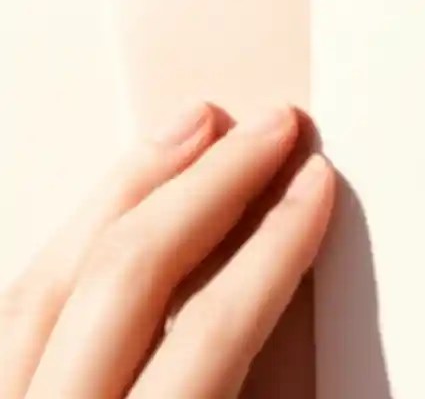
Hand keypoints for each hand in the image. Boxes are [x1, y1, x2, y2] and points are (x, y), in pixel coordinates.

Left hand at [0, 103, 334, 397]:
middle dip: (212, 187)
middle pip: (127, 275)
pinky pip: (14, 308)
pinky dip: (73, 241)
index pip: (212, 327)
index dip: (275, 246)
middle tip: (269, 130)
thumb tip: (292, 284)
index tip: (314, 186)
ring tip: (193, 130)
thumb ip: (260, 381)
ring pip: (50, 279)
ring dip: (132, 188)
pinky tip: (118, 206)